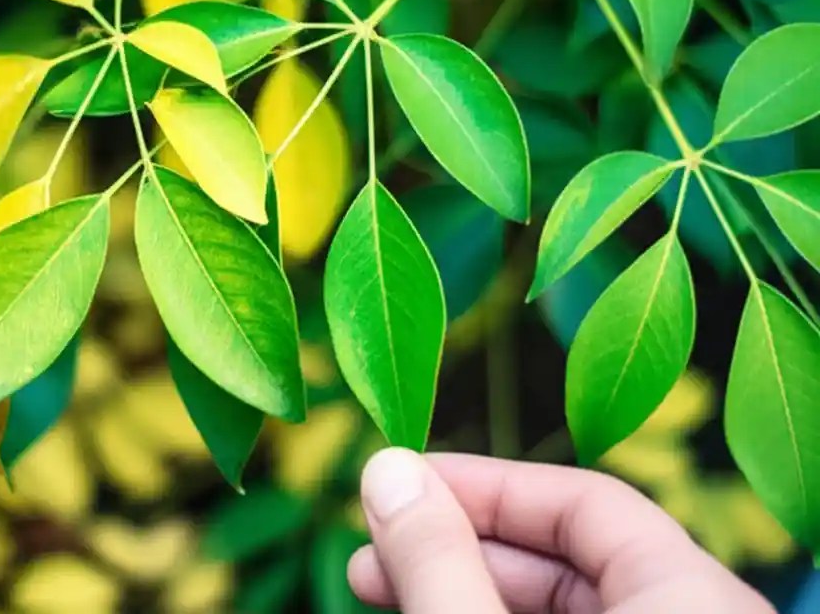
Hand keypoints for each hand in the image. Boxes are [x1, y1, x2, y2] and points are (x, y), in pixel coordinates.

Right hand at [349, 449, 774, 612]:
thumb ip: (439, 563)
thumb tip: (384, 468)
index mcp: (697, 600)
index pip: (587, 501)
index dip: (483, 482)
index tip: (397, 484)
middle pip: (574, 558)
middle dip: (460, 545)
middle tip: (370, 552)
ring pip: (570, 610)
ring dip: (469, 588)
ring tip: (385, 590)